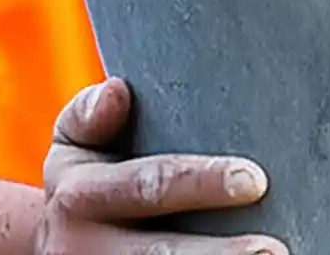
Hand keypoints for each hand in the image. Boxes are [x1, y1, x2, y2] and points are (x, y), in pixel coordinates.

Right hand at [38, 77, 289, 253]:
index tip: (255, 180)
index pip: (147, 185)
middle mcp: (83, 246)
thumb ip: (89, 115)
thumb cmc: (87, 179)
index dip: (200, 183)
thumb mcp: (73, 144)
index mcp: (79, 194)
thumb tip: (117, 91)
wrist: (55, 247)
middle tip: (274, 250)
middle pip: (160, 254)